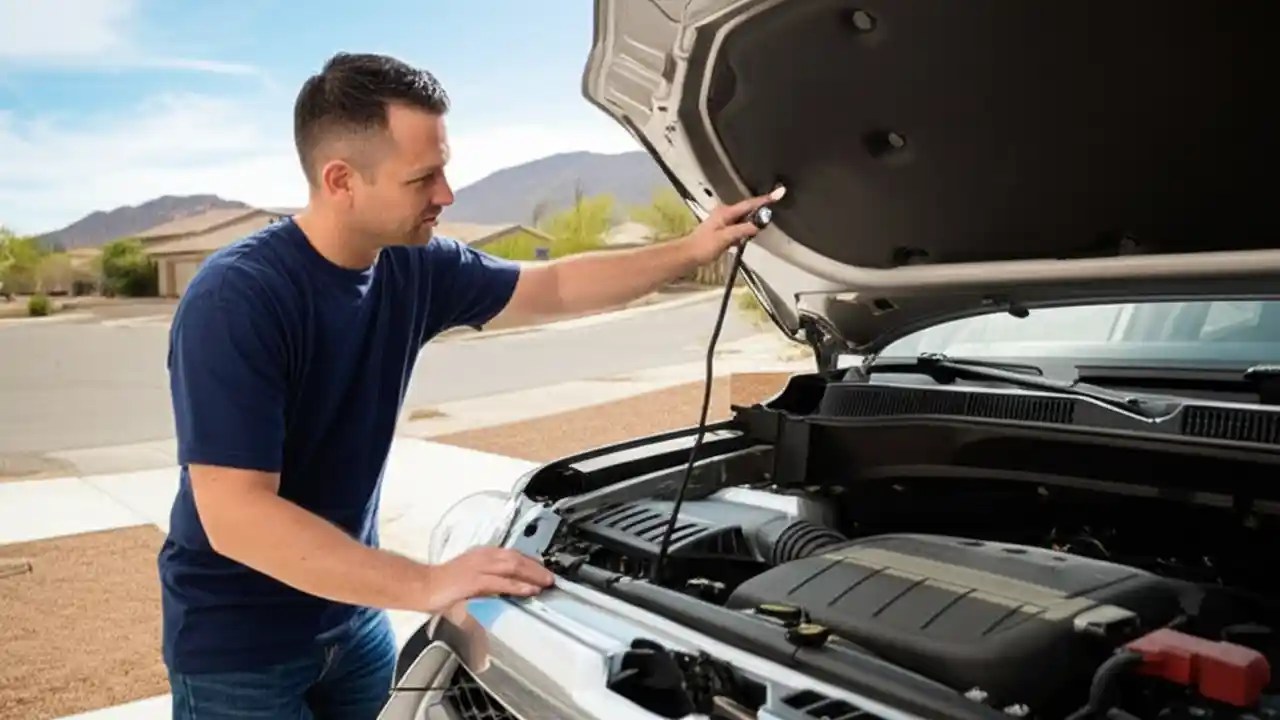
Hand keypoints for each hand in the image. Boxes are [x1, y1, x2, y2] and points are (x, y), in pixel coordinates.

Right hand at [417, 546, 554, 614]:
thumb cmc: (444, 584)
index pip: (513, 554)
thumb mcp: (471, 577)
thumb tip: (504, 589)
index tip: (543, 570)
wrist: (423, 586)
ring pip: (513, 566)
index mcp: (483, 554)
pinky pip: (501, 582)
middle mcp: (483, 557)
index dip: (531, 562)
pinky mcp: (474, 581)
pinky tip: (529, 590)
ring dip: (533, 574)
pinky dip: (518, 585)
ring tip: (546, 582)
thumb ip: (488, 580)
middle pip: (517, 558)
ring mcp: (479, 567)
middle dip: (536, 567)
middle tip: (551, 577)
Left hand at [683, 189, 781, 265]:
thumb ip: (742, 230)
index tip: (779, 193)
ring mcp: (723, 222)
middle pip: (748, 210)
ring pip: (744, 220)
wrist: (688, 256)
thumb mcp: (724, 238)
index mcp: (726, 212)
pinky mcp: (723, 231)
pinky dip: (745, 231)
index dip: (765, 200)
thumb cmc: (703, 246)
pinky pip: (739, 228)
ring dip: (752, 224)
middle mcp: (725, 214)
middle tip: (772, 215)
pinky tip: (747, 238)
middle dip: (760, 212)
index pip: (749, 204)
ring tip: (761, 228)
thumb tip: (757, 225)